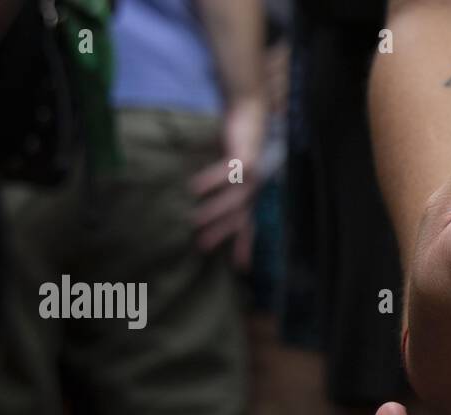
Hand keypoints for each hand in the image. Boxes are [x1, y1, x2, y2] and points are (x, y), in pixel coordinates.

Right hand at [190, 95, 267, 267]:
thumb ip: (223, 187)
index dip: (246, 245)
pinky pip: (227, 173)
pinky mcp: (245, 157)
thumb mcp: (231, 168)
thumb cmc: (239, 141)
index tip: (241, 268)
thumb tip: (198, 200)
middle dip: (223, 233)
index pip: (251, 224)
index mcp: (254, 193)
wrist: (252, 110)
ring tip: (193, 221)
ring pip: (235, 199)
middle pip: (241, 217)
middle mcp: (257, 188)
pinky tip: (193, 188)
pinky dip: (211, 181)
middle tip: (201, 246)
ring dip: (215, 211)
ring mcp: (254, 174)